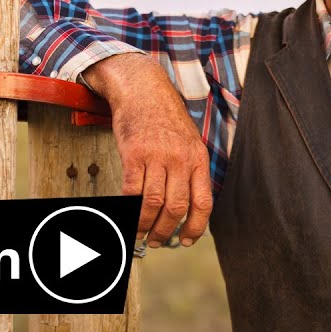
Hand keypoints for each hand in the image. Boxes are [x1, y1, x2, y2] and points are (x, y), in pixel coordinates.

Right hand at [82, 53, 212, 247]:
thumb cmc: (164, 118)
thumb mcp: (189, 142)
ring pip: (154, 202)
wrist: (143, 90)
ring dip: (145, 223)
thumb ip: (189, 171)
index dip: (196, 227)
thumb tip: (186, 207)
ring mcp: (157, 156)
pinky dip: (129, 207)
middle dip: (166, 230)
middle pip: (177, 207)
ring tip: (140, 231)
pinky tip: (127, 213)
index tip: (185, 240)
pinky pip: (132, 189)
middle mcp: (180, 159)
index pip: (203, 202)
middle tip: (156, 240)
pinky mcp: (134, 153)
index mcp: (198, 159)